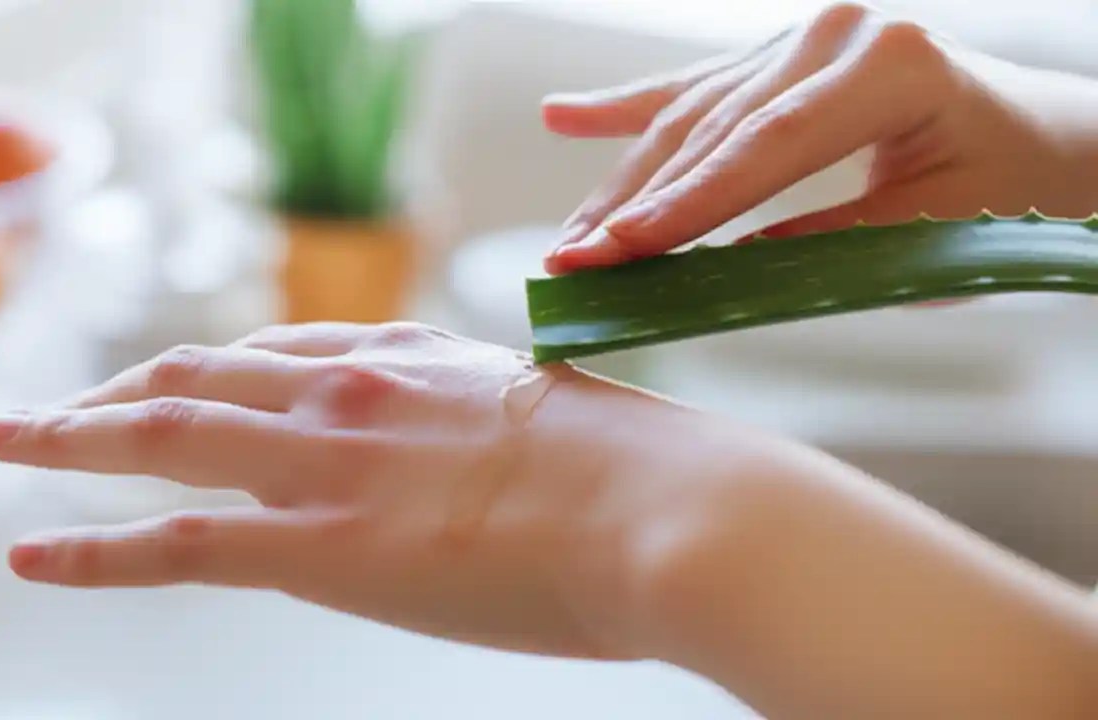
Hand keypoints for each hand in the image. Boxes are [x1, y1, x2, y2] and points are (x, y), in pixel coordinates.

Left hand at [0, 321, 776, 661]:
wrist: (674, 512)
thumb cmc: (646, 477)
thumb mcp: (558, 422)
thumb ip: (498, 431)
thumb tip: (495, 462)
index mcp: (417, 358)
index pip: (284, 352)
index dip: (213, 366)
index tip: (175, 378)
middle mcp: (356, 392)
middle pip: (201, 374)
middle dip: (118, 388)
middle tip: (61, 405)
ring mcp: (333, 464)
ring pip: (165, 435)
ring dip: (74, 435)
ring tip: (11, 440)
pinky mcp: (325, 546)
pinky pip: (177, 541)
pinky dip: (95, 542)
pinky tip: (38, 548)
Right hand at [541, 1, 1097, 273]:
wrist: (1043, 135)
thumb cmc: (1006, 190)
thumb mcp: (932, 234)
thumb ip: (827, 246)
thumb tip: (718, 275)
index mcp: (893, 67)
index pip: (766, 147)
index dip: (684, 205)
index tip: (615, 253)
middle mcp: (837, 33)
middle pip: (711, 130)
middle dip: (634, 205)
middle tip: (568, 264)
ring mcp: (802, 36)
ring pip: (688, 115)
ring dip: (621, 182)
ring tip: (567, 240)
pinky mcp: (778, 54)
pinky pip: (690, 86)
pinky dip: (624, 108)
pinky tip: (562, 116)